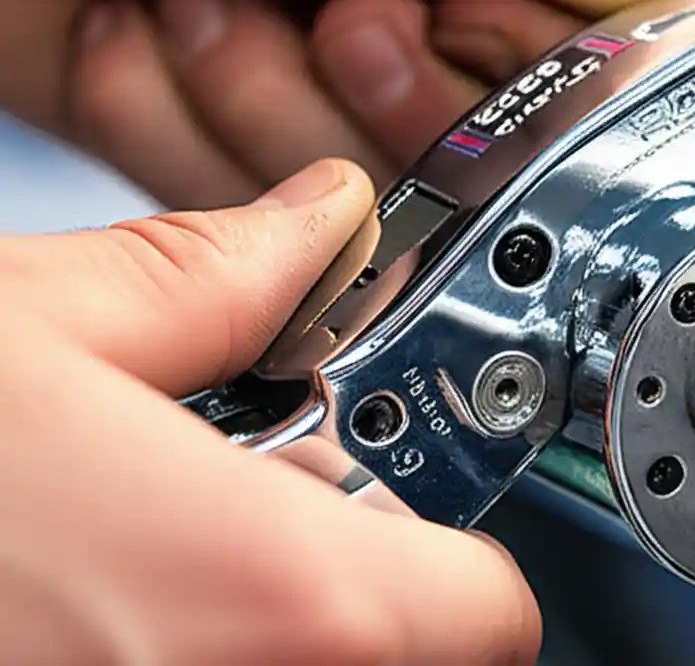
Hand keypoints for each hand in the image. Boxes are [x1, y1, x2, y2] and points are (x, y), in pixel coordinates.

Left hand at [0, 0, 694, 208]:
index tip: (459, 17)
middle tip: (341, 14)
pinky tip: (129, 33)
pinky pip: (231, 230)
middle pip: (494, 163)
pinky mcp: (209, 146)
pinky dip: (165, 132)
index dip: (552, 73)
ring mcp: (317, 88)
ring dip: (262, 110)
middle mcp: (417, 7)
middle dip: (396, 105)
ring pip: (365, 217)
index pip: (616, 52)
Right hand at [0, 159, 540, 664]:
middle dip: (370, 580)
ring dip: (282, 620)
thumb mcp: (30, 326)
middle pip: (414, 651)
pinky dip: (200, 647)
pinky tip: (109, 594)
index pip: (493, 608)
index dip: (467, 544)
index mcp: (274, 592)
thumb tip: (312, 226)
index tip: (415, 494)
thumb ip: (209, 279)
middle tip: (276, 511)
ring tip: (176, 550)